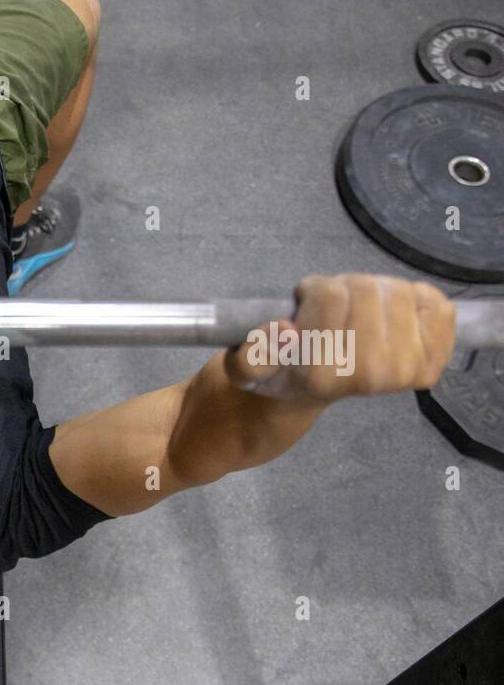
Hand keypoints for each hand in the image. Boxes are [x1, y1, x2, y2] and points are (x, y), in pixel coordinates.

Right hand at [225, 274, 455, 402]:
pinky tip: (392, 315)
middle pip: (367, 288)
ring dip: (376, 291)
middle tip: (331, 307)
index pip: (330, 295)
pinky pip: (437, 306)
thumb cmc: (279, 372)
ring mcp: (406, 371)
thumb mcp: (246, 368)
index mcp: (325, 375)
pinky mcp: (431, 364)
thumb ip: (250, 355)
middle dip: (345, 288)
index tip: (303, 305)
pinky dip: (417, 299)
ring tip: (357, 310)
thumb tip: (284, 332)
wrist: (309, 396)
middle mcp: (371, 376)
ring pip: (399, 290)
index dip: (314, 290)